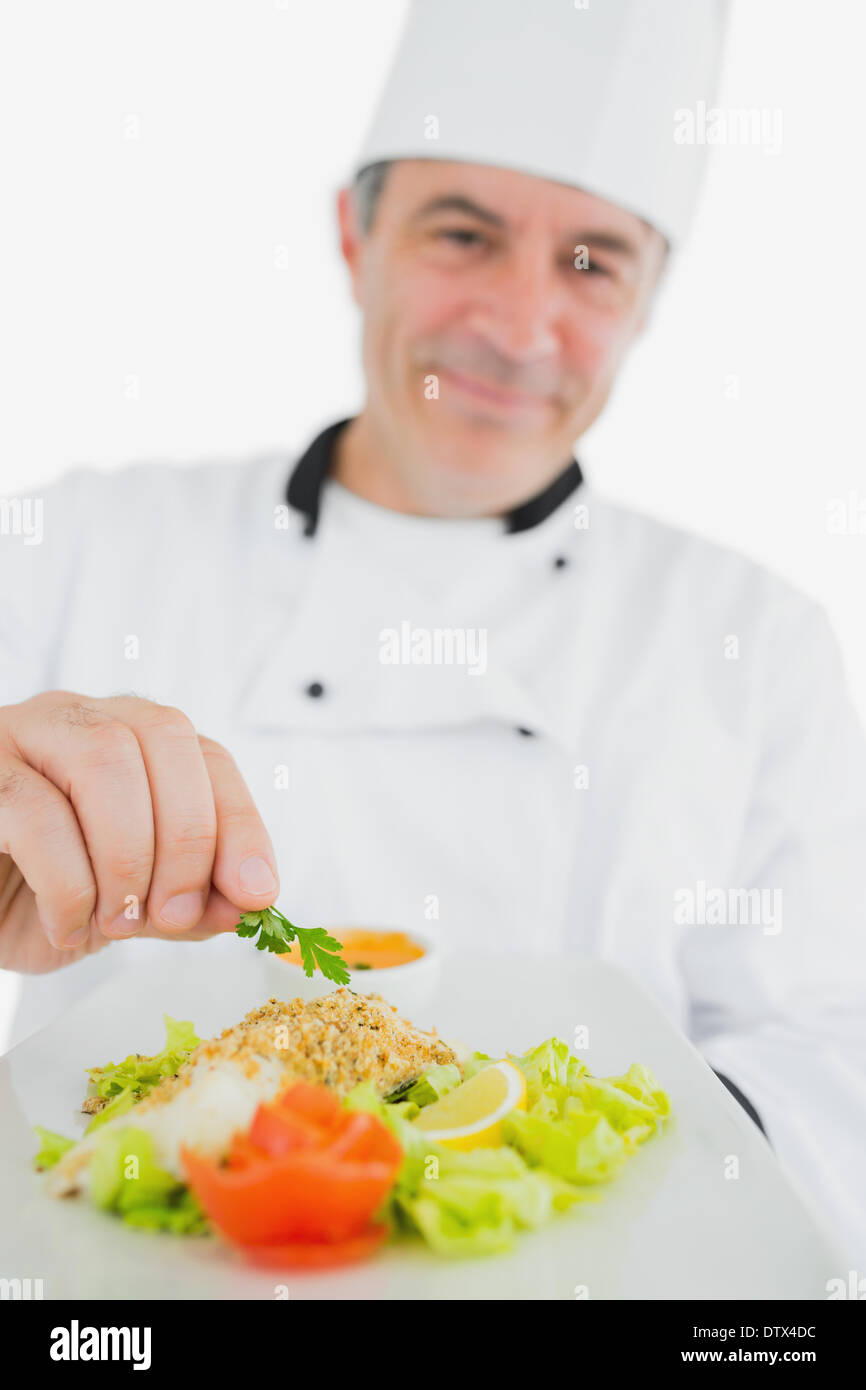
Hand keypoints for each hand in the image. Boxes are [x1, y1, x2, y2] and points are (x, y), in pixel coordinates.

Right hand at [0, 692, 279, 972]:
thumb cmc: (40, 897)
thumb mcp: (129, 906)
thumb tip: (251, 904)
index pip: (207, 756)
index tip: (257, 893)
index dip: (240, 824)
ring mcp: (20, 734)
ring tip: (117, 922)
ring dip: (128, 855)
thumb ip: (190, 900)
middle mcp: (78, 719)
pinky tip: (68, 924)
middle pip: (163, 734)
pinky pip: (33, 809)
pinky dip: (68, 882)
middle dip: (187, 836)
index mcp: (130, 740)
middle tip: (174, 914)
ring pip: (104, 759)